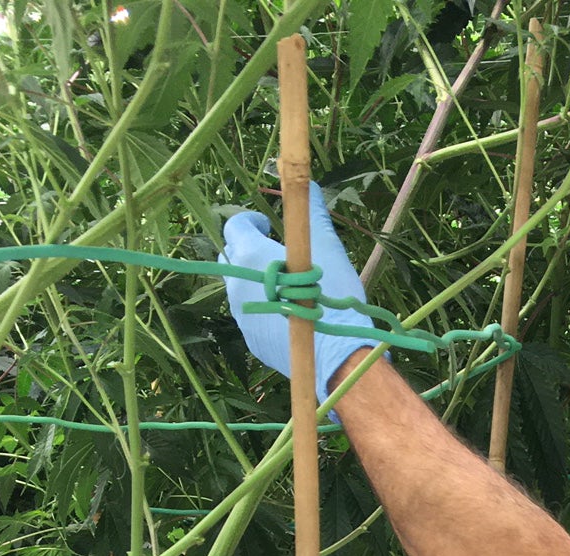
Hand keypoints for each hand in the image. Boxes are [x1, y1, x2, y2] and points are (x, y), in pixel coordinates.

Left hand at [222, 183, 378, 389]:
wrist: (337, 357)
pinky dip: (264, 307)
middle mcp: (237, 285)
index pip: (235, 226)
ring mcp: (242, 316)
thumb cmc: (332, 297)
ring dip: (256, 280)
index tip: (268, 226)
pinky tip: (288, 314)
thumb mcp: (326, 248)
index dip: (251, 222)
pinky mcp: (252, 340)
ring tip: (285, 286)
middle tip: (277, 254)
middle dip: (249, 250)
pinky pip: (251, 315)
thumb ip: (310, 214)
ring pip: (240, 288)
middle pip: (232, 256)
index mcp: (250, 256)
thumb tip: (308, 185)